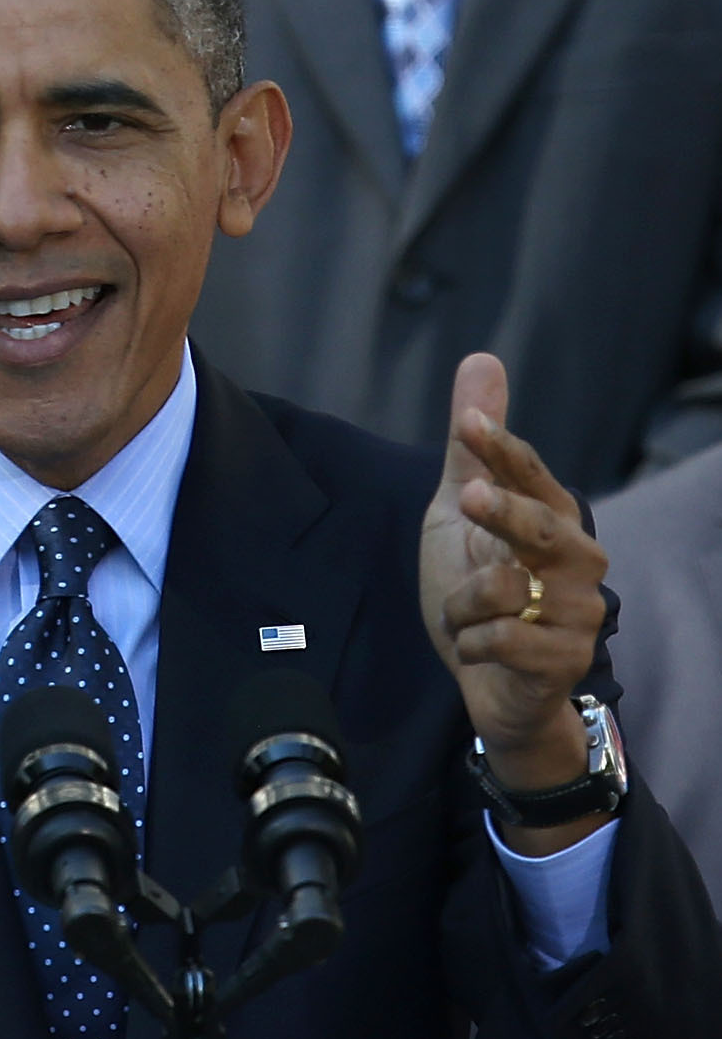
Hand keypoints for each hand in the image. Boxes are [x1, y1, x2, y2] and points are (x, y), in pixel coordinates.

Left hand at [420, 354, 608, 853]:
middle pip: (542, 526)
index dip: (503, 449)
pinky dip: (470, 642)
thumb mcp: (460, 512)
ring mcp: (578, 614)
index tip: (470, 423)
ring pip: (505, 591)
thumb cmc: (478, 589)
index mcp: (553, 521)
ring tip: (463, 616)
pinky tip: (475, 647)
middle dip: (504, 511)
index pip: (532, 476)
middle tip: (469, 497)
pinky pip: (502, 640)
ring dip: (461, 604)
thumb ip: (469, 446)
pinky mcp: (565, 662)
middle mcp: (578, 563)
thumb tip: (482, 358)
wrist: (487, 680)